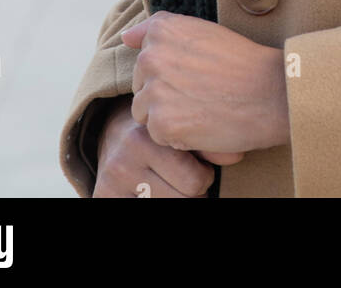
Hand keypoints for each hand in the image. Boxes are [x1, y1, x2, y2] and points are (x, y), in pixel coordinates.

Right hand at [92, 95, 244, 197]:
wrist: (114, 133)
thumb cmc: (160, 132)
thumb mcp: (183, 129)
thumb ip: (209, 143)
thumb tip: (238, 156)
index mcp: (145, 138)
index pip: (194, 181)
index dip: (203, 176)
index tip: (198, 167)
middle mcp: (123, 161)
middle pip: (182, 201)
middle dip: (192, 192)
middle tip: (185, 177)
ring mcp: (111, 183)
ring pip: (168, 208)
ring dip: (177, 200)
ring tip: (171, 183)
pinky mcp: (102, 196)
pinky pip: (145, 211)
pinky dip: (157, 203)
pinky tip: (154, 190)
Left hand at [121, 11, 289, 154]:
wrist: (271, 92)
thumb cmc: (241, 62)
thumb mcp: (202, 31)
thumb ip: (160, 30)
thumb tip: (125, 37)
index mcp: (161, 31)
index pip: (144, 58)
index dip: (170, 70)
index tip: (193, 73)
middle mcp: (151, 57)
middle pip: (141, 87)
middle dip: (164, 95)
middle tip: (201, 93)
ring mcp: (154, 91)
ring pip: (145, 113)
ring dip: (167, 117)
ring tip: (201, 108)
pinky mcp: (162, 123)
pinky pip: (158, 136)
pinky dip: (177, 137)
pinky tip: (202, 124)